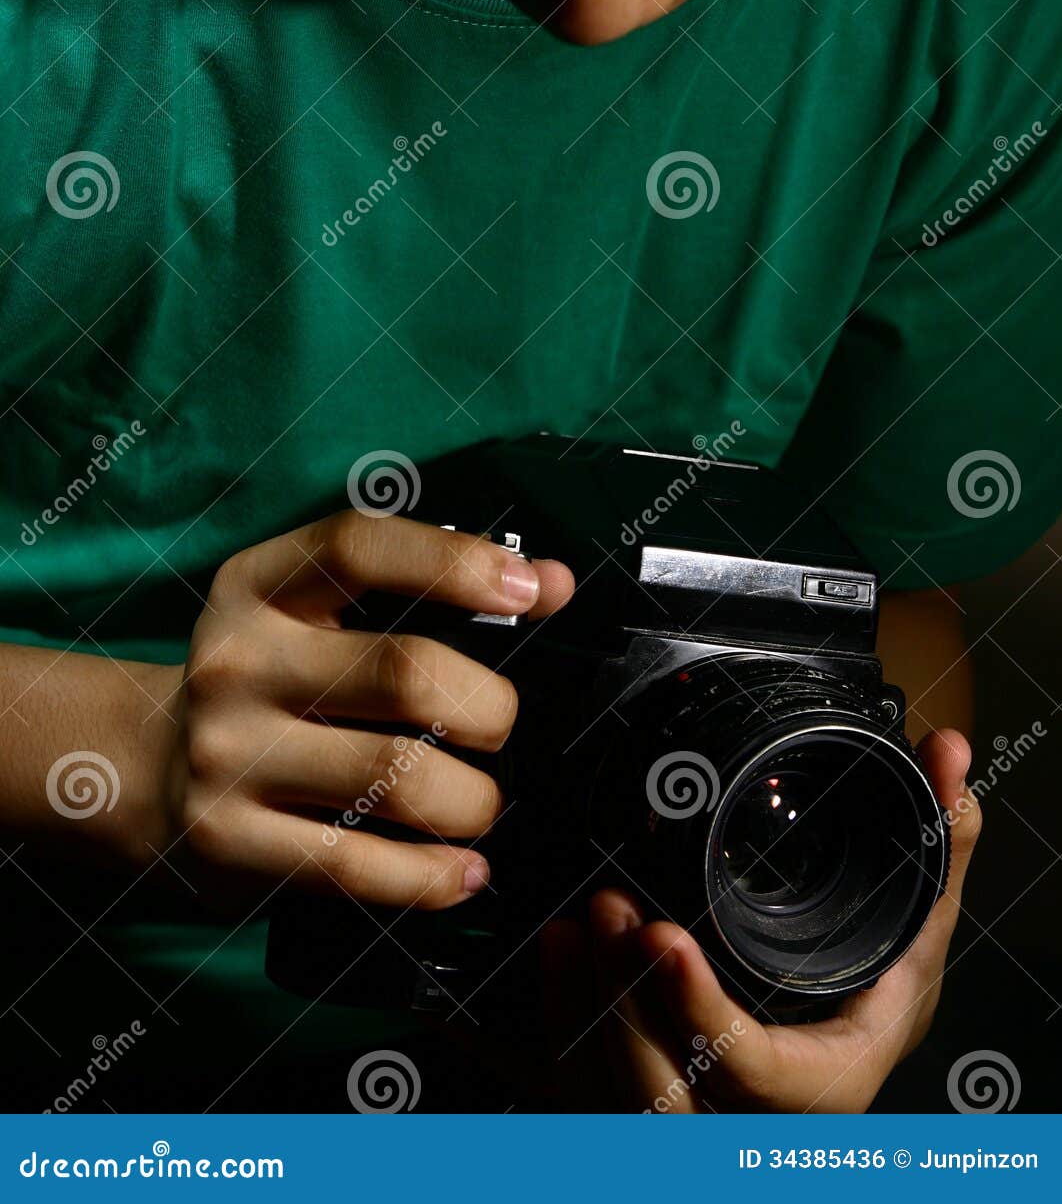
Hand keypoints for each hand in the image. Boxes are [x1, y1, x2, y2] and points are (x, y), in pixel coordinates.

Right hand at [154, 511, 572, 909]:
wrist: (146, 769)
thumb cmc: (271, 679)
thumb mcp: (315, 610)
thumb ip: (424, 586)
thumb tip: (552, 581)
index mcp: (259, 586)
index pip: (359, 548)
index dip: (456, 561)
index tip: (534, 587)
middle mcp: (235, 662)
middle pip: (403, 672)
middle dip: (489, 706)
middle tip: (500, 724)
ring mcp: (227, 755)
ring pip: (396, 777)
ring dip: (472, 800)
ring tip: (479, 804)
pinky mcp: (230, 842)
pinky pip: (359, 867)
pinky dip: (433, 876)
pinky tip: (463, 870)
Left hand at [542, 728, 978, 1111]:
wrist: (845, 1049)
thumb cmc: (879, 996)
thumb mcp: (919, 929)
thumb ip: (939, 842)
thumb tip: (949, 752)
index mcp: (824, 1080)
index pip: (754, 1072)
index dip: (702, 1016)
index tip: (663, 938)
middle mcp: (752, 1114)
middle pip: (668, 1094)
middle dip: (623, 1000)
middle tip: (610, 908)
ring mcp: (697, 1112)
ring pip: (618, 1097)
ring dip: (586, 1007)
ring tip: (581, 921)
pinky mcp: (653, 1096)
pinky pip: (591, 1085)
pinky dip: (566, 1021)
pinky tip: (559, 950)